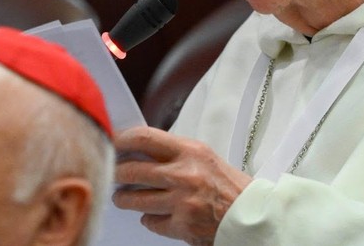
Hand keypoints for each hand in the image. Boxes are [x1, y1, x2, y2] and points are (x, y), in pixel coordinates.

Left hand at [112, 126, 252, 245]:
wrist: (252, 214)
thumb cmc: (230, 187)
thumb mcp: (205, 158)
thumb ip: (175, 153)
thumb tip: (139, 151)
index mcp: (191, 151)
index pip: (144, 137)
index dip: (122, 140)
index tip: (112, 143)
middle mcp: (185, 174)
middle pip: (131, 170)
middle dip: (117, 174)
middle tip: (114, 175)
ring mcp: (182, 201)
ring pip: (133, 200)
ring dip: (124, 200)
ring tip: (124, 198)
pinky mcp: (182, 225)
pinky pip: (150, 221)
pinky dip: (149, 220)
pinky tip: (156, 215)